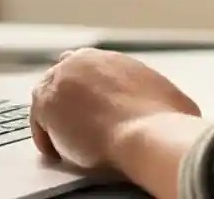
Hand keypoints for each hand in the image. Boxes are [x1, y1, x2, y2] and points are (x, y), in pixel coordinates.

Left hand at [30, 49, 200, 169]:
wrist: (148, 135)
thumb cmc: (167, 122)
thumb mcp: (173, 101)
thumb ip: (161, 101)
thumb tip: (175, 114)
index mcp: (113, 60)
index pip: (91, 69)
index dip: (89, 90)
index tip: (93, 108)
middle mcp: (85, 60)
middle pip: (65, 73)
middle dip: (67, 95)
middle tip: (72, 121)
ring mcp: (63, 79)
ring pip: (48, 93)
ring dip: (54, 115)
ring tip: (62, 140)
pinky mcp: (47, 102)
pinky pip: (38, 119)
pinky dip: (45, 136)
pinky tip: (54, 153)